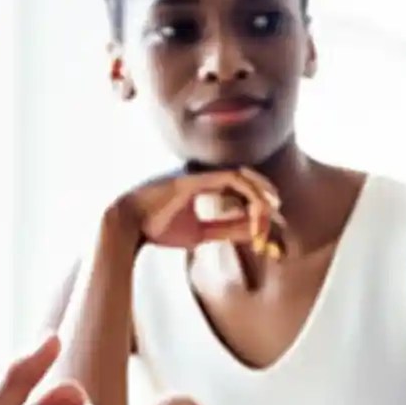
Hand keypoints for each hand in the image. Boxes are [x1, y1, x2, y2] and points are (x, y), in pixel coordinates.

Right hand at [113, 166, 283, 253]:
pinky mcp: (197, 175)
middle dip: (265, 192)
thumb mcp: (199, 233)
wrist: (127, 224)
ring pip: (242, 175)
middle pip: (244, 175)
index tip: (267, 220)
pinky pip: (233, 179)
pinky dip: (251, 193)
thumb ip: (224, 230)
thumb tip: (249, 234)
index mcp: (200, 182)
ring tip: (273, 210)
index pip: (237, 184)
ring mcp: (199, 171)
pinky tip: (260, 209)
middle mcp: (201, 172)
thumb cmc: (157, 228)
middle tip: (278, 210)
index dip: (255, 200)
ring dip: (261, 193)